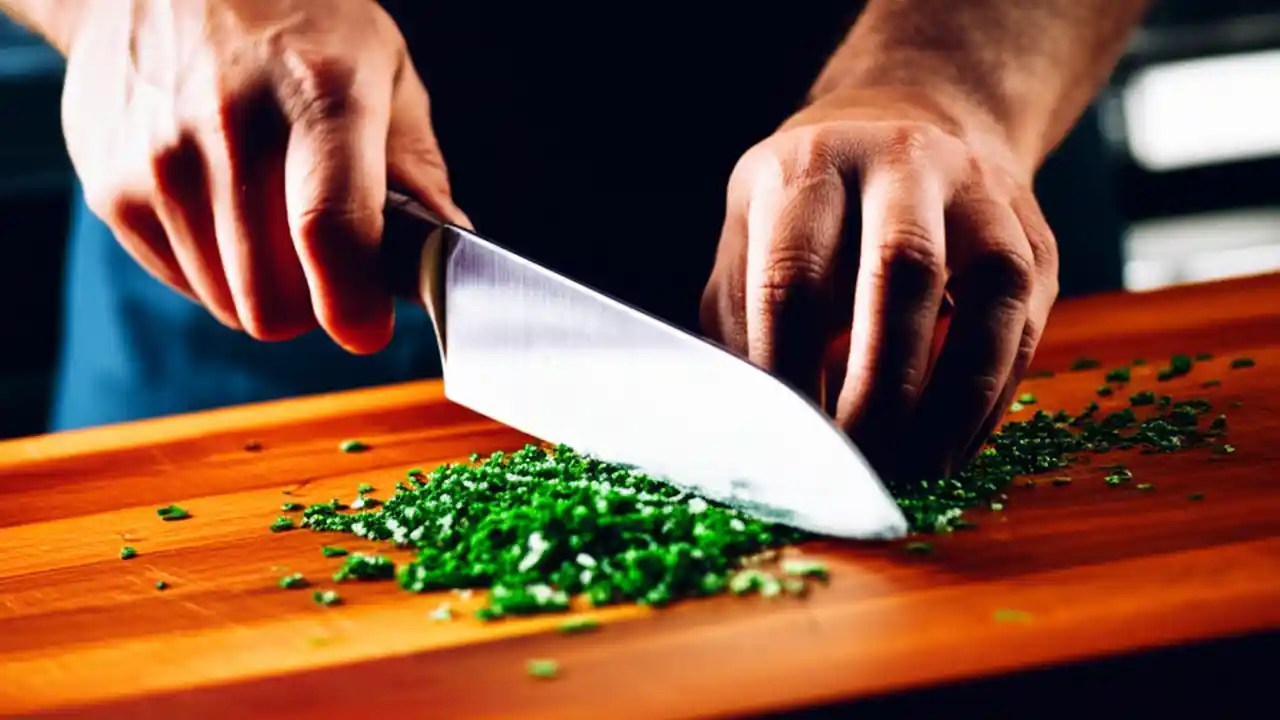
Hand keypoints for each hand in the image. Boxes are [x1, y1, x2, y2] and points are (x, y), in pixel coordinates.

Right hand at [60, 0, 466, 352]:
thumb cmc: (294, 24)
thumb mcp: (381, 68)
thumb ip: (417, 167)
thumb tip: (447, 250)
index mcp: (319, 94)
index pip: (330, 233)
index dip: (354, 305)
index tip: (367, 326)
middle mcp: (228, 128)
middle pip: (271, 301)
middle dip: (313, 308)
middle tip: (329, 269)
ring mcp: (157, 160)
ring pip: (227, 304)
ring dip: (263, 290)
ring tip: (274, 222)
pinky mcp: (110, 186)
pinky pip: (182, 283)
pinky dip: (215, 270)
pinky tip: (225, 209)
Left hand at [701, 87, 1058, 479]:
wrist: (914, 125)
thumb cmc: (808, 216)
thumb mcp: (752, 241)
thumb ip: (742, 322)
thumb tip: (750, 427)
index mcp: (809, 166)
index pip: (793, 278)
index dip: (790, 373)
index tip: (785, 444)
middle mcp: (902, 162)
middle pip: (902, 271)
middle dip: (879, 388)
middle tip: (856, 465)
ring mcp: (982, 194)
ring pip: (990, 295)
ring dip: (951, 402)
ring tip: (914, 473)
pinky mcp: (1034, 239)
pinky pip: (1024, 327)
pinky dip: (989, 401)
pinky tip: (952, 449)